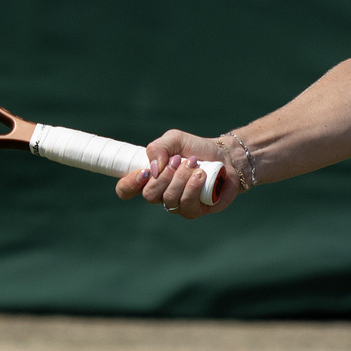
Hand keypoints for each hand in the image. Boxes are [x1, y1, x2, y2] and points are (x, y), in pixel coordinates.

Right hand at [113, 130, 242, 218]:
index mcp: (149, 178)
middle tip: (179, 160)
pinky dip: (193, 186)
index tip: (144, 171)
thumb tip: (152, 170)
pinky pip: (186, 203)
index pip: (125, 190)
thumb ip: (157, 148)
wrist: (225, 157)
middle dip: (165, 176)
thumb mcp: (174, 140)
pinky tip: (201, 174)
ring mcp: (176, 205)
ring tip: (194, 164)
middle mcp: (160, 194)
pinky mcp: (193, 211)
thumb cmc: (196, 149)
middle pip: (149, 195)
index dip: (129, 184)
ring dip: (182, 178)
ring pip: (169, 198)